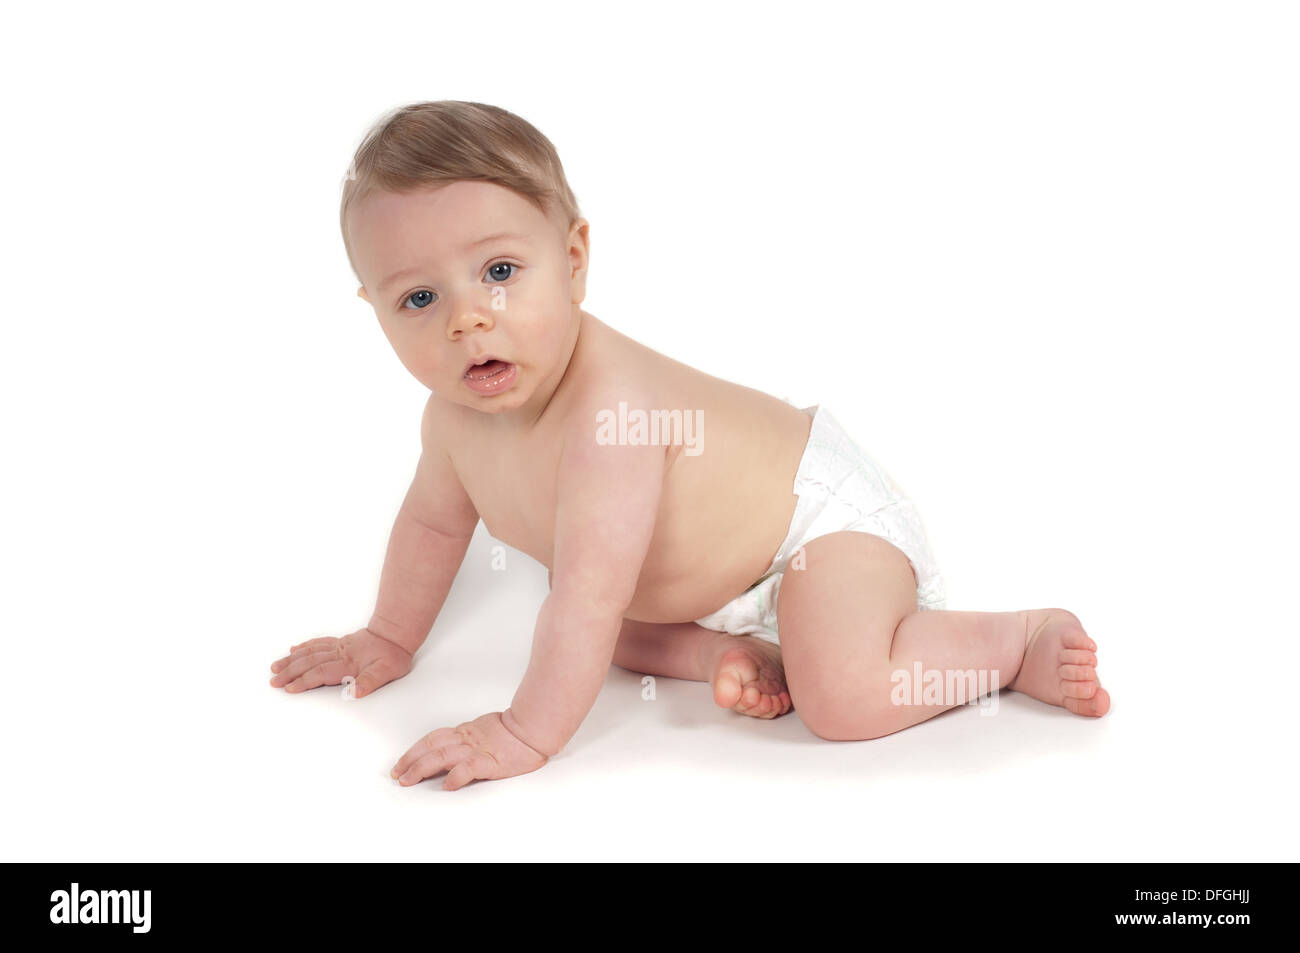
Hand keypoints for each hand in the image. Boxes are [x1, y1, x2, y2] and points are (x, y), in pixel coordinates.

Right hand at [269, 627, 412, 697]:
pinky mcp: (340, 642)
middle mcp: (339, 654)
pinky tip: (294, 649)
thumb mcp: (388, 672)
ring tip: (275, 666)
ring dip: (292, 659)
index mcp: (348, 664)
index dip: (304, 681)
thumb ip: (369, 682)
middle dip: (289, 672)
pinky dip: (304, 647)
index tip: (288, 688)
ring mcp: (338, 647)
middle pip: (309, 662)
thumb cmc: (393, 654)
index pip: (320, 673)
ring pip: (310, 652)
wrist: (397, 633)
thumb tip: (353, 693)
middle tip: (273, 680)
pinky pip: (318, 643)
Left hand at [390, 711, 547, 790]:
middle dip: (410, 761)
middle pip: (431, 747)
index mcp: (466, 733)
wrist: (533, 729)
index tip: (401, 763)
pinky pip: (468, 768)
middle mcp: (467, 740)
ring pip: (442, 756)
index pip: (433, 739)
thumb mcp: (485, 730)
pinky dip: (455, 776)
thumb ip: (469, 738)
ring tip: (409, 780)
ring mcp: (477, 750)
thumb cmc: (514, 732)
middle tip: (398, 774)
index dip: (414, 750)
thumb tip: (453, 749)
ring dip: (422, 768)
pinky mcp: (490, 762)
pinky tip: (446, 785)